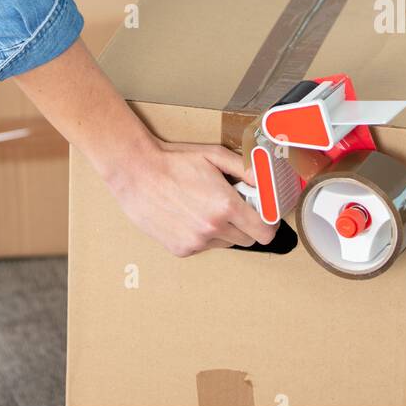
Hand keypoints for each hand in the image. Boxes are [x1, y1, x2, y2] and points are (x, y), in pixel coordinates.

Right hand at [106, 132, 276, 256]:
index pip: (265, 232)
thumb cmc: (174, 161)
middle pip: (248, 240)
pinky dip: (203, 235)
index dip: (269, 223)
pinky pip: (204, 246)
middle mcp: (213, 228)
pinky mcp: (182, 250)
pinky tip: (190, 215)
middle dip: (247, 224)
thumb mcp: (214, 155)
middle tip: (233, 205)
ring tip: (206, 207)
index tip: (264, 215)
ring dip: (224, 230)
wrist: (136, 173)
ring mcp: (196, 242)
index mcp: (226, 206)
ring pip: (226, 243)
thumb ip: (246, 169)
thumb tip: (268, 182)